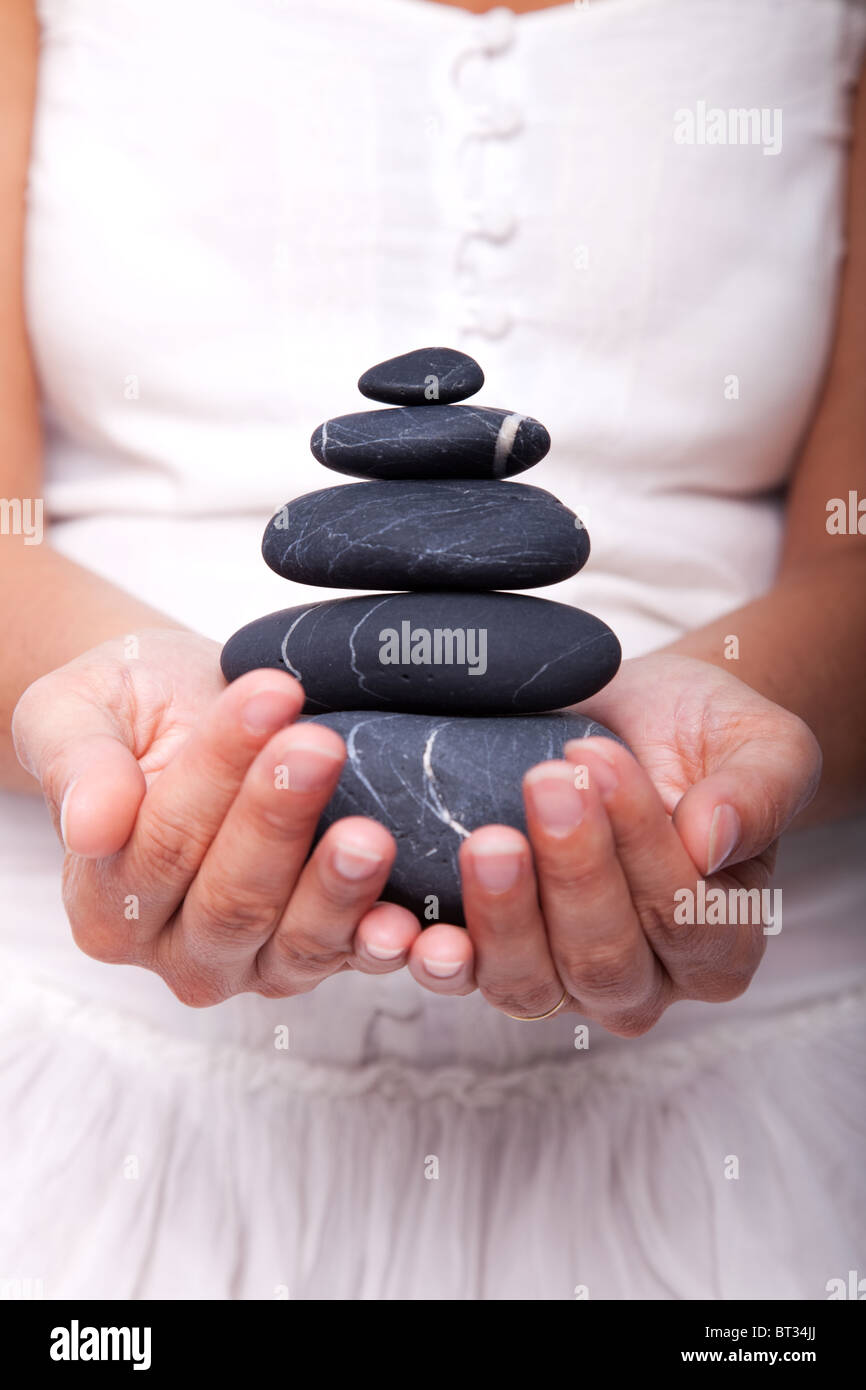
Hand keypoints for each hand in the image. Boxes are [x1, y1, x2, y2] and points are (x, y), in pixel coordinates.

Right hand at [12, 629, 419, 1004]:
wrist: (198, 709)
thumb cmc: (135, 709)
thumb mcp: (77, 711)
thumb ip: (76, 764)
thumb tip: (90, 824)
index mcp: (105, 901)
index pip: (161, 844)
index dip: (216, 774)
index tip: (267, 698)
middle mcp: (175, 948)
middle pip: (231, 898)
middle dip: (280, 819)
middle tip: (320, 748)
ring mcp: (254, 961)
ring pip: (295, 940)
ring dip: (337, 888)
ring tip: (370, 834)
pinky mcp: (321, 955)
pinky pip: (355, 958)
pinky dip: (384, 943)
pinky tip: (409, 922)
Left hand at [408, 653, 821, 1033]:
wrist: (630, 720)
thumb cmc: (700, 736)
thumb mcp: (762, 743)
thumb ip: (759, 791)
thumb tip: (716, 836)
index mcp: (720, 942)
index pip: (686, 917)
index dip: (642, 845)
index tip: (600, 761)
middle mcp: (645, 979)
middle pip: (605, 958)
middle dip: (572, 871)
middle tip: (544, 783)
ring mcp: (562, 979)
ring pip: (530, 983)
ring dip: (503, 914)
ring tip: (488, 840)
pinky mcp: (494, 958)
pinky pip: (463, 976)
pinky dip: (440, 956)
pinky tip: (418, 922)